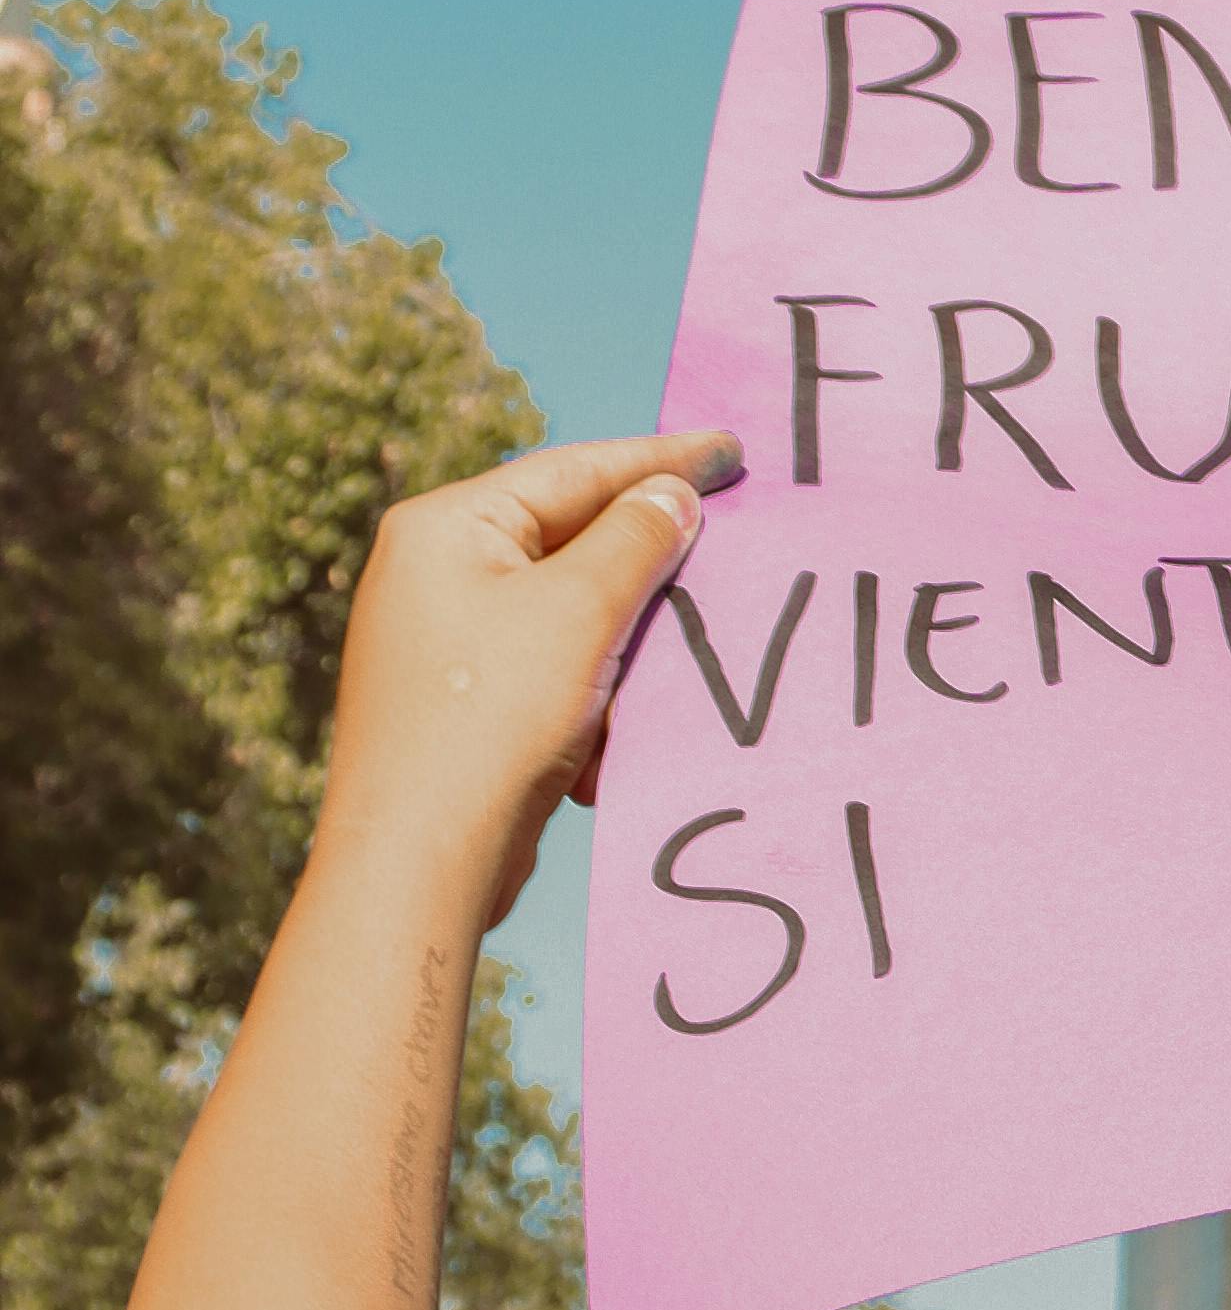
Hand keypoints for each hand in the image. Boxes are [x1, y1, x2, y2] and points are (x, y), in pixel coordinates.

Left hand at [317, 432, 743, 930]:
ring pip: (568, 612)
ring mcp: (446, 641)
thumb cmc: (489, 721)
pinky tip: (624, 724)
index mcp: (447, 527)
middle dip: (648, 554)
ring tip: (691, 642)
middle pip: (569, 538)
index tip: (731, 450)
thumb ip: (635, 541)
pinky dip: (598, 690)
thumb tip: (671, 496)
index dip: (660, 460)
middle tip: (730, 538)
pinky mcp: (464, 706)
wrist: (419, 859)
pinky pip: (553, 671)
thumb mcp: (579, 613)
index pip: (572, 470)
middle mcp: (436, 573)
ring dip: (628, 635)